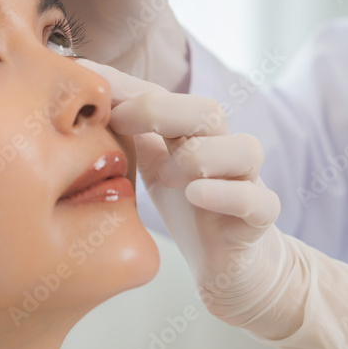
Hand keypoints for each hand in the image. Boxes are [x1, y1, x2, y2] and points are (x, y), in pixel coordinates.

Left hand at [78, 57, 347, 348]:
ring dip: (199, 156)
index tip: (91, 87)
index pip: (164, 96)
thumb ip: (130, 134)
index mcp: (193, 134)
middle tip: (121, 122)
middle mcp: (224, 148)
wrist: (229, 261)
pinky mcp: (260, 218)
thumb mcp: (153, 165)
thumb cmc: (189, 205)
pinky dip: (226, 194)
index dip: (128, 89)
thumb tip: (86, 101)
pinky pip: (257, 200)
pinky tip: (195, 195)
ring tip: (165, 177)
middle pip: (207, 110)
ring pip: (244, 149)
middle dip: (160, 110)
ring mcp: (247, 182)